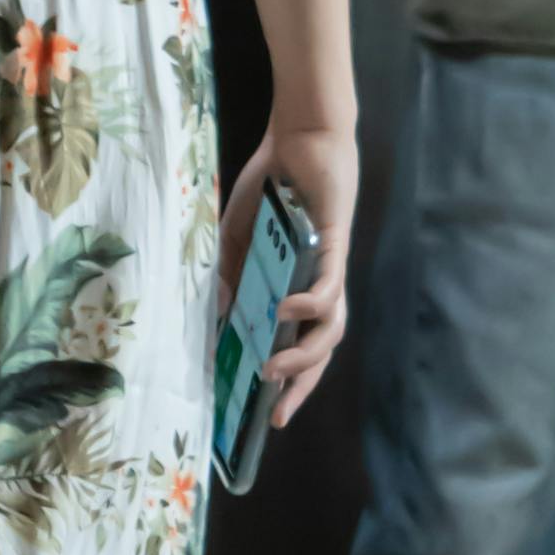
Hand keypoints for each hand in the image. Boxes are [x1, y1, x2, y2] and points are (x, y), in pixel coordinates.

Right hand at [217, 117, 357, 430]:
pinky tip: (287, 311)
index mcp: (296, 285)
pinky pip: (329, 287)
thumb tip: (221, 317)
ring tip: (275, 367)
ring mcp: (328, 268)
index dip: (291, 381)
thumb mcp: (237, 238)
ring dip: (305, 353)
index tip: (268, 415)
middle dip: (301, 385)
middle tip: (277, 413)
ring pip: (330, 328)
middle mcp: (318, 284)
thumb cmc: (270, 187)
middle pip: (321, 349)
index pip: (300, 344)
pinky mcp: (334, 246)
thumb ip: (230, 275)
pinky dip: (310, 304)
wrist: (298, 138)